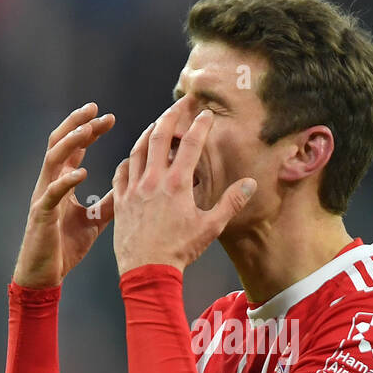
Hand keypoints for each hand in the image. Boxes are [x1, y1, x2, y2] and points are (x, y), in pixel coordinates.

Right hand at [13, 103, 116, 288]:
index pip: (74, 148)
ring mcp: (43, 197)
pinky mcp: (41, 215)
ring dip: (70, 143)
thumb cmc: (65, 247)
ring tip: (87, 130)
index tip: (108, 117)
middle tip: (96, 111)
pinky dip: (65, 181)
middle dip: (78, 125)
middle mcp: (50, 183)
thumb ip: (110, 202)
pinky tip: (81, 172)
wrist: (44, 275)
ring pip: (52, 160)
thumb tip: (131, 188)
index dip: (89, 130)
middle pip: (60, 144)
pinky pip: (51, 193)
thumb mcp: (95, 220)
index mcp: (62, 183)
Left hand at [111, 105, 255, 274]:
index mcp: (177, 183)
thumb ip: (230, 203)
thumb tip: (250, 184)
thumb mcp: (210, 227)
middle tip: (181, 102)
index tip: (207, 113)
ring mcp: (134, 188)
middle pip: (160, 135)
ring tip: (157, 124)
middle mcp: (153, 180)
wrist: (147, 271)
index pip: (191, 144)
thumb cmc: (180, 250)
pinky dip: (129, 160)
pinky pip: (122, 171)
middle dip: (172, 114)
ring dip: (149, 132)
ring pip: (138, 149)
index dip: (200, 125)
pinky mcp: (121, 200)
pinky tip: (134, 158)